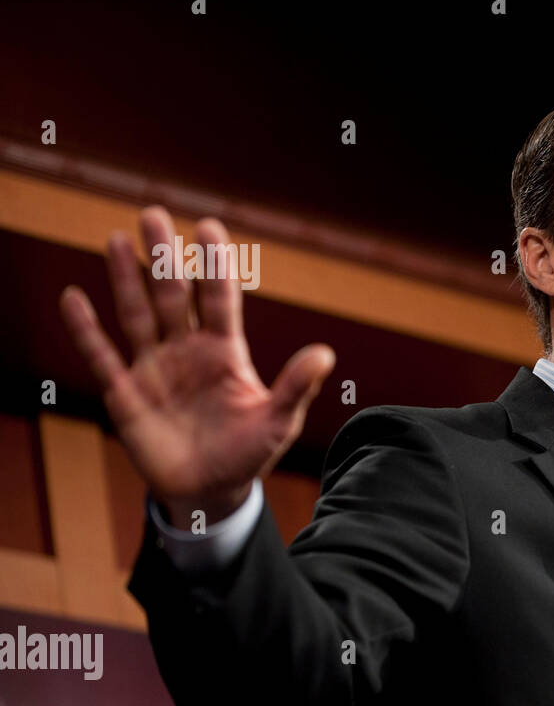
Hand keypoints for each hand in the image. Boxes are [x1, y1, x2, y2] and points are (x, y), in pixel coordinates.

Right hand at [59, 206, 334, 523]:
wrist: (211, 491)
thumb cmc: (248, 453)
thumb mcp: (279, 422)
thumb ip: (296, 387)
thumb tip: (326, 354)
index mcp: (225, 352)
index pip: (219, 299)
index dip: (213, 266)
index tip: (207, 227)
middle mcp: (187, 351)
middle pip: (172, 295)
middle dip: (163, 258)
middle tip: (152, 214)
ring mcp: (154, 368)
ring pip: (137, 315)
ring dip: (125, 279)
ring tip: (116, 239)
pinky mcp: (126, 393)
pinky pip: (102, 356)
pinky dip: (86, 330)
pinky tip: (74, 297)